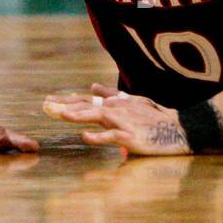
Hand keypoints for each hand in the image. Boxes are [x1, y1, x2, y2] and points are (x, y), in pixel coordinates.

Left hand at [43, 83, 192, 154]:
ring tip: (60, 114)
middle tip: (45, 107)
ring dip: (78, 115)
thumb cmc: (155, 116)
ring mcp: (123, 122)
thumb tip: (93, 86)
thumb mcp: (133, 101)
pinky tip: (85, 136)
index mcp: (114, 104)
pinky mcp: (131, 136)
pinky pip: (113, 136)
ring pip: (97, 116)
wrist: (177, 128)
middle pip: (86, 107)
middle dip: (64, 106)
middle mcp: (116, 110)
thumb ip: (111, 94)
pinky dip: (99, 136)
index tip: (48, 101)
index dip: (66, 100)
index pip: (85, 100)